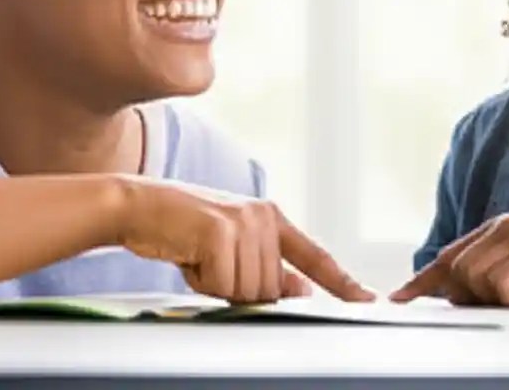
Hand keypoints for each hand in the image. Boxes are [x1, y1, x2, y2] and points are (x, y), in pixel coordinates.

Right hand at [115, 177, 373, 303]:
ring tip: (198, 257)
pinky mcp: (221, 232)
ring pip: (248, 291)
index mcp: (272, 219)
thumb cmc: (183, 231)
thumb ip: (266, 269)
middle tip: (209, 265)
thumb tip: (300, 292)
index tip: (369, 301)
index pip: (316, 257)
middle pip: (270, 290)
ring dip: (218, 286)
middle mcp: (264, 217)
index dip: (343, 283)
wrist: (139, 206)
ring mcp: (244, 222)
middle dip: (237, 290)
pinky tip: (188, 256)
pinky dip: (202, 281)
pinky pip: (223, 284)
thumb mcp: (231, 250)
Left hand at [390, 213, 508, 306]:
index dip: (424, 280)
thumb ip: (494, 274)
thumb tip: (454, 296)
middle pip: (456, 270)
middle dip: (467, 296)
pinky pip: (501, 287)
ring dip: (495, 299)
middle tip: (504, 304)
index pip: (450, 255)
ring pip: (474, 279)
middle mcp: (506, 226)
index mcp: (501, 228)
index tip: (400, 299)